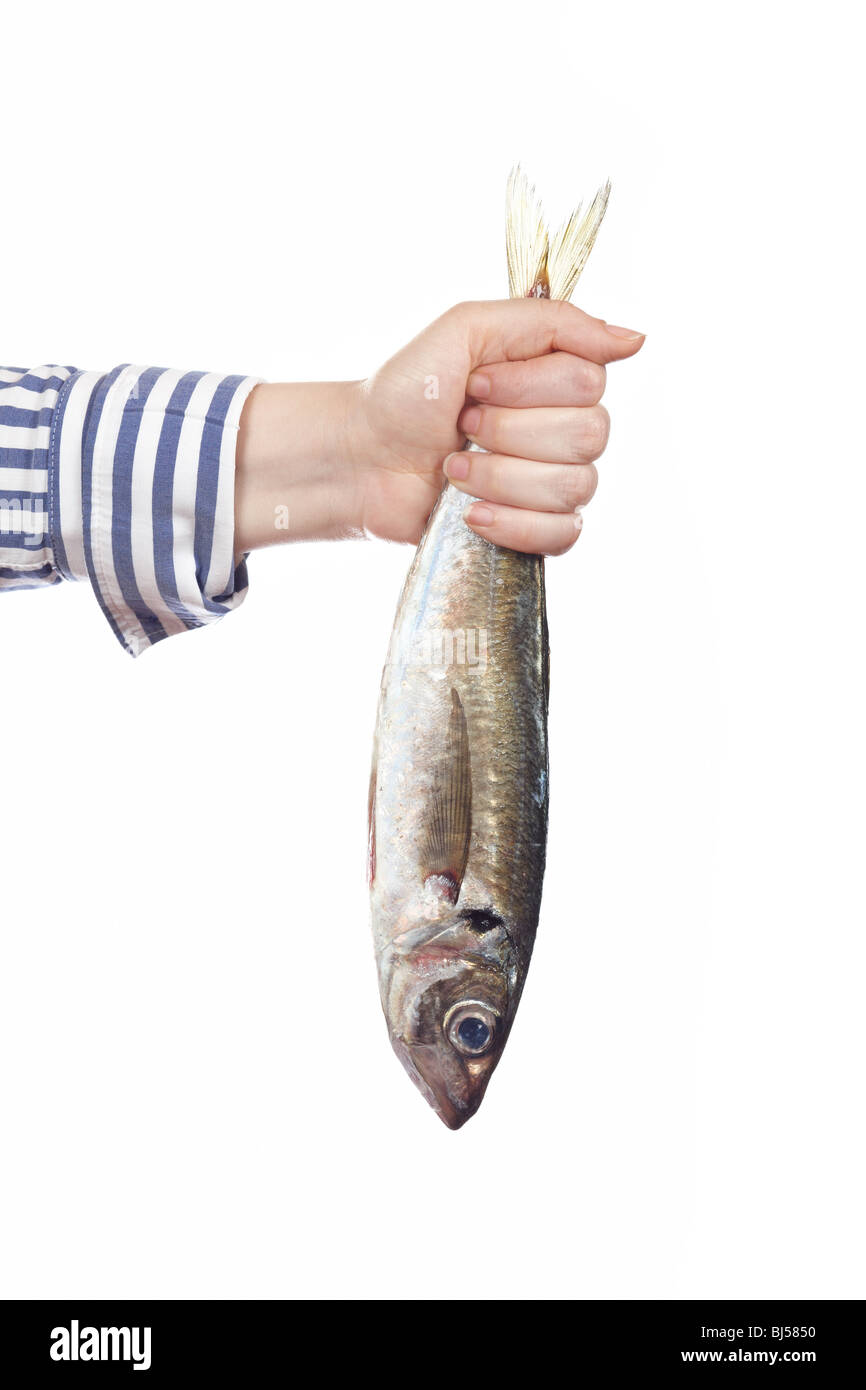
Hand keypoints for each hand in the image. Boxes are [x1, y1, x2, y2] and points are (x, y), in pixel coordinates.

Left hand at [234, 300, 642, 555]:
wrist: (363, 458)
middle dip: (510, 432)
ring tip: (454, 469)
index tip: (475, 384)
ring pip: (574, 486)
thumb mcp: (470, 328)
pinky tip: (471, 513)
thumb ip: (553, 322)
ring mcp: (554, 483)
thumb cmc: (407, 391)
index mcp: (557, 378)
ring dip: (500, 477)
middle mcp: (565, 429)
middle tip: (462, 426)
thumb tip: (635, 339)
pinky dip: (512, 524)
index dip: (528, 387)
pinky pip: (563, 534)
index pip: (590, 383)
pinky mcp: (536, 530)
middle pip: (589, 436)